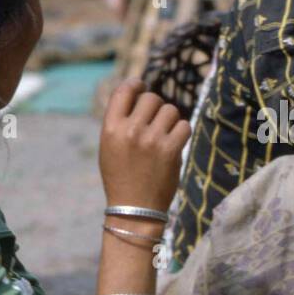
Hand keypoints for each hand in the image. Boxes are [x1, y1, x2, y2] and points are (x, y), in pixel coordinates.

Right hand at [100, 80, 190, 214]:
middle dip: (156, 107)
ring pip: (170, 110)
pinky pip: (184, 125)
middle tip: (155, 121)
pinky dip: (182, 132)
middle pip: (151, 98)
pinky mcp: (171, 150)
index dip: (136, 85)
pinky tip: (174, 143)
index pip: (125, 91)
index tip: (142, 87)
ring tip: (164, 135)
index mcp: (111, 128)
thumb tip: (139, 93)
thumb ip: (120, 120)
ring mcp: (151, 140)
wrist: (134, 210)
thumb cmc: (121, 176)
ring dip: (170, 120)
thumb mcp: (109, 146)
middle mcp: (130, 130)